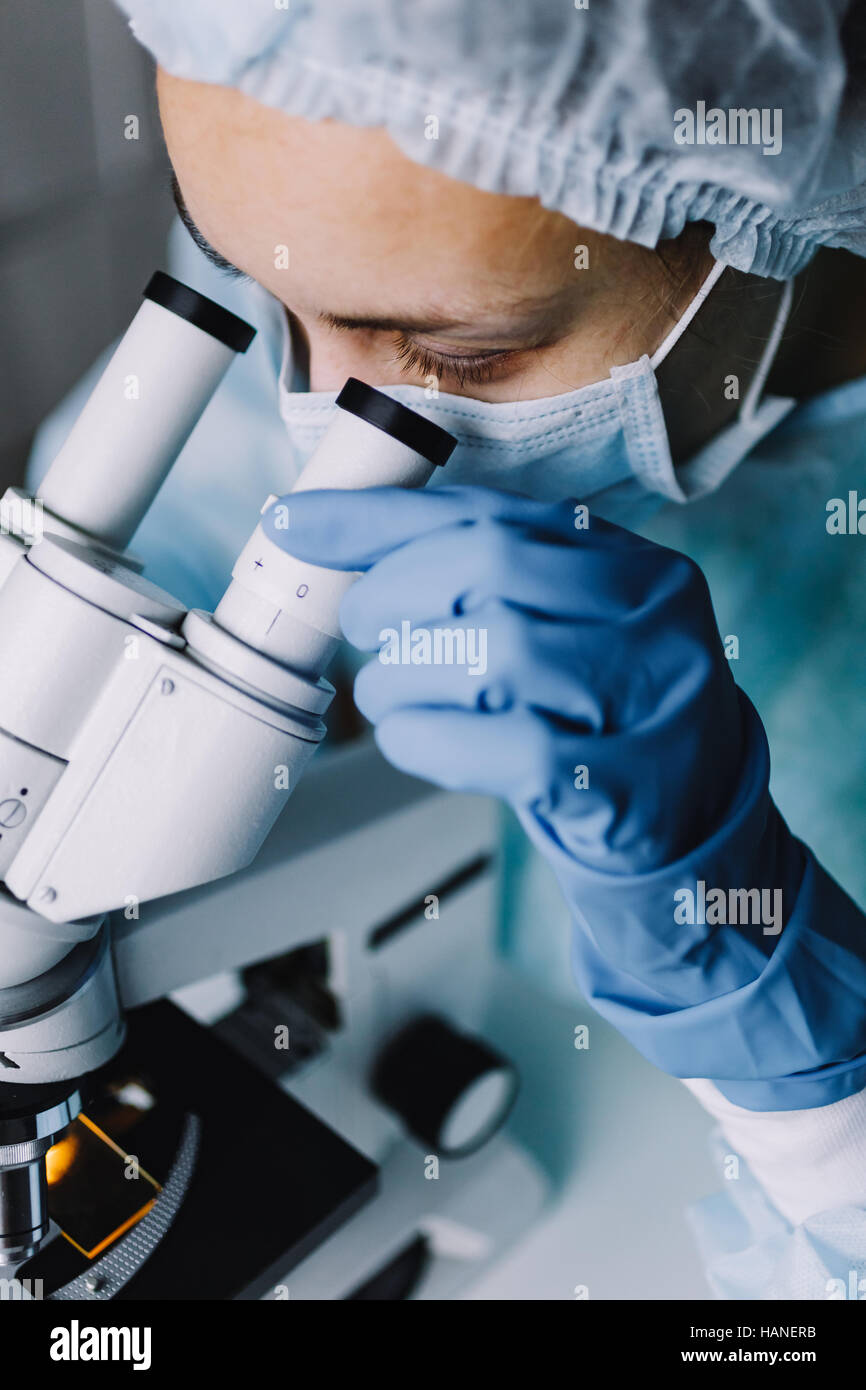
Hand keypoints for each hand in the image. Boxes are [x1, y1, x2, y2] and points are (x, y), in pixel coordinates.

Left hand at [263, 485, 865, 1109]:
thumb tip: (334, 535)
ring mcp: (654, 699)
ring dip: (406, 672)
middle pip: (493, 566)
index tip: (298, 523)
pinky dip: (430, 739)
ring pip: (497, 650)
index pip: (495, 514)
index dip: (383, 518)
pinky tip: (411, 739)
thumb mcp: (565, 633)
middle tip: (359, 628)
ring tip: (388, 693)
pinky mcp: (630, 783)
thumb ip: (481, 582)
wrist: (694, 834)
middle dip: (394, 591)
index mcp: (638, 566)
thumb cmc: (601, 723)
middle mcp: (657, 618)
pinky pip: (506, 747)